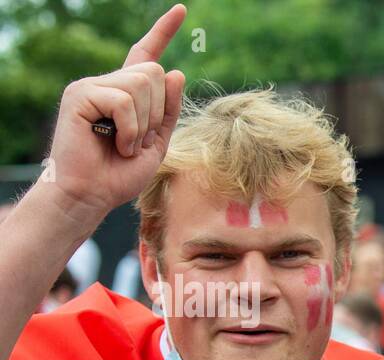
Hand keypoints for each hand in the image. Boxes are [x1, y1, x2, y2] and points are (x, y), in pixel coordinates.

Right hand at [43, 4, 186, 224]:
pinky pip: (124, 101)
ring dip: (144, 124)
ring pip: (143, 84)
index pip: (146, 54)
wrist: (90, 195)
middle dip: (158, 112)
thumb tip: (176, 71)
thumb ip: (168, 110)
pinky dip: (129, 129)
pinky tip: (114, 144)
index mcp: (125, 93)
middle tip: (138, 140)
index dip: (163, 31)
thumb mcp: (157, 143)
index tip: (181, 9)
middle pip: (155, 73)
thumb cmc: (119, 175)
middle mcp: (107, 83)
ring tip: (124, 144)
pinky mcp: (80, 95)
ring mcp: (91, 86)